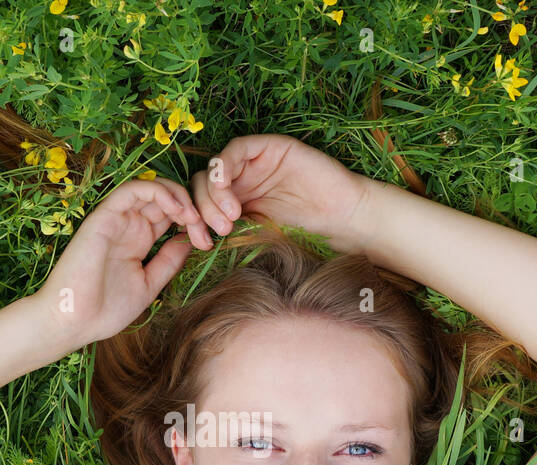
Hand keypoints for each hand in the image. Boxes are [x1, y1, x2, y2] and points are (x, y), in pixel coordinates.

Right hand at [34, 176, 202, 346]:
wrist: (73, 321)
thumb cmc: (105, 310)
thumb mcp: (148, 285)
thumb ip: (168, 262)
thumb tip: (190, 241)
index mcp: (138, 241)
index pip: (170, 217)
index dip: (194, 222)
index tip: (209, 243)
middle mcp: (129, 226)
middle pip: (167, 200)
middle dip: (193, 209)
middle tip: (208, 229)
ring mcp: (117, 219)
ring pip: (153, 188)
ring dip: (179, 196)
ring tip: (194, 217)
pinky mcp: (105, 215)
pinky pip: (134, 189)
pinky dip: (159, 192)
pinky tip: (177, 210)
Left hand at [187, 133, 374, 254]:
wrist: (344, 220)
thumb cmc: (307, 236)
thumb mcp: (258, 239)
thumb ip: (230, 234)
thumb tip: (192, 246)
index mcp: (236, 203)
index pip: (201, 205)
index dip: (195, 222)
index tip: (201, 244)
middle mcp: (241, 181)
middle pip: (203, 186)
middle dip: (203, 210)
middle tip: (217, 231)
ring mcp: (253, 163)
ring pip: (214, 169)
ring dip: (213, 194)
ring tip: (229, 218)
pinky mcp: (268, 146)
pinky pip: (234, 149)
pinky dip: (223, 168)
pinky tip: (228, 191)